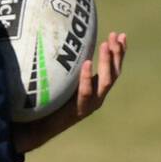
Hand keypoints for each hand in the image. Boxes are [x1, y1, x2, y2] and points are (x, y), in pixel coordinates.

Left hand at [14, 31, 126, 152]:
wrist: (39, 126)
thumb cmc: (50, 99)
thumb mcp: (64, 79)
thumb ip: (70, 65)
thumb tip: (66, 38)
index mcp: (97, 88)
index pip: (114, 69)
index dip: (119, 53)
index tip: (121, 35)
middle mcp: (98, 96)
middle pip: (114, 74)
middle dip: (116, 54)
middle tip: (115, 36)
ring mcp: (89, 104)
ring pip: (105, 82)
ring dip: (106, 63)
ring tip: (105, 45)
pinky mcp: (78, 110)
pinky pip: (85, 93)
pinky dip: (86, 77)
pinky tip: (86, 63)